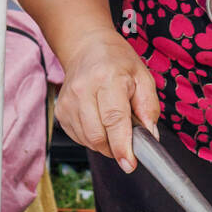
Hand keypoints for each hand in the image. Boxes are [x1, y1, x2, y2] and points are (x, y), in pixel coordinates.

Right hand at [56, 28, 159, 171]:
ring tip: (115, 126)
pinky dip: (93, 138)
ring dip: (105, 144)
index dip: (122, 146)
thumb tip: (150, 136)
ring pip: (87, 140)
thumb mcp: (143, 78)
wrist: (88, 47)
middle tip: (128, 141)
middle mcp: (83, 90)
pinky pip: (79, 137)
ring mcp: (68, 102)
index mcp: (108, 79)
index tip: (130, 164)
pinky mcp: (61, 111)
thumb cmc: (118, 62)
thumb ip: (150, 108)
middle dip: (116, 148)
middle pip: (98, 135)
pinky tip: (100, 122)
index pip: (114, 120)